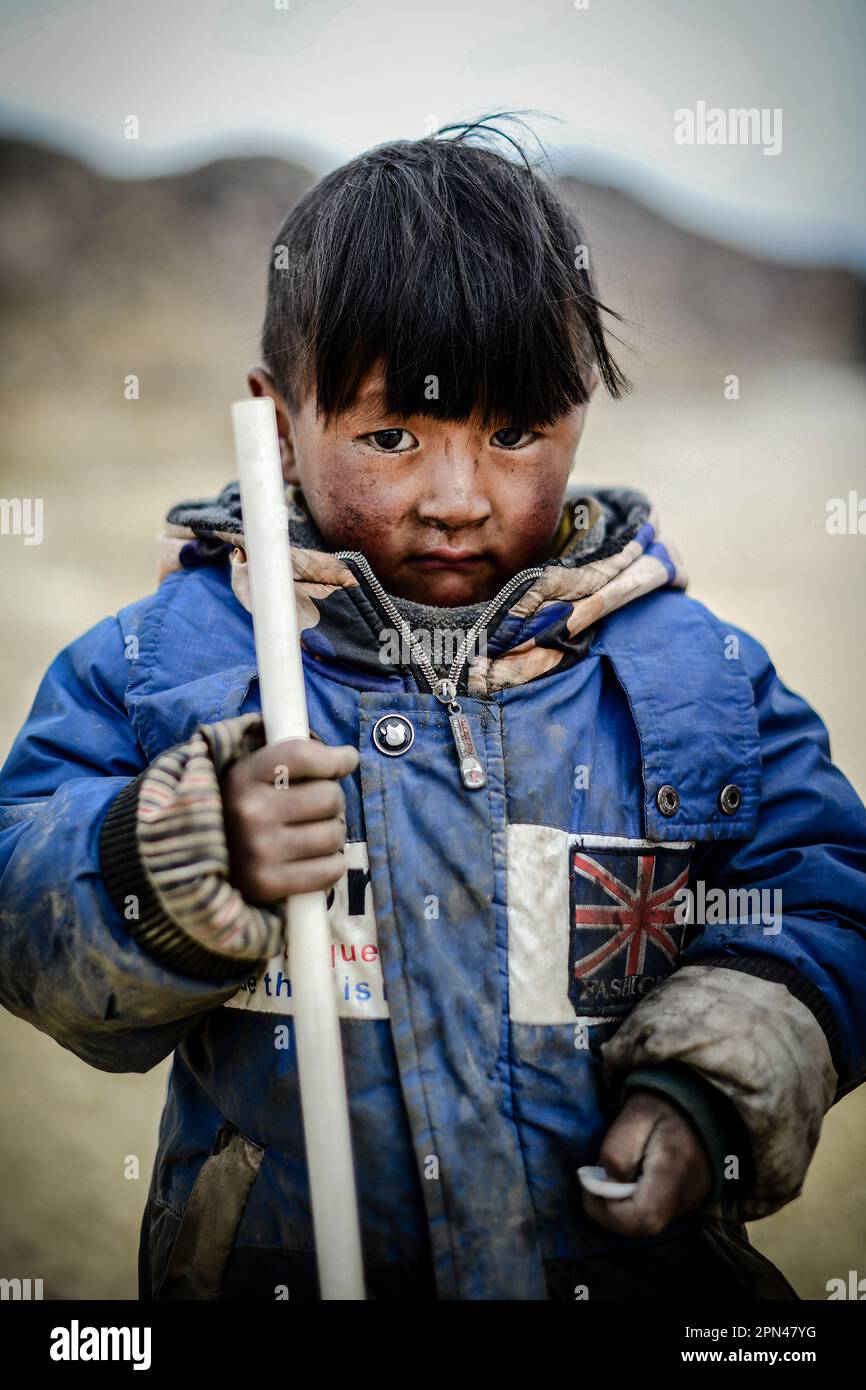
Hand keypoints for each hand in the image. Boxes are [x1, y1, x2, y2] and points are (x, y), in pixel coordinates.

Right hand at [220, 737, 358, 903]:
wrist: (196, 863)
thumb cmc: (240, 810)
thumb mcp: (252, 773)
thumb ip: (294, 757)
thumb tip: (349, 757)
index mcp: (243, 776)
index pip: (303, 755)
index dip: (334, 758)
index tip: (344, 761)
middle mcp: (250, 811)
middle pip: (330, 796)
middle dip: (332, 801)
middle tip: (315, 809)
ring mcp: (258, 851)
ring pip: (335, 834)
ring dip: (332, 833)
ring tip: (310, 834)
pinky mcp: (267, 884)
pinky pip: (330, 870)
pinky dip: (331, 865)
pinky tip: (312, 859)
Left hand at [581, 1089, 711, 1236]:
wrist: (701, 1105)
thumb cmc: (664, 1107)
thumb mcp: (634, 1115)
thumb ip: (617, 1150)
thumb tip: (605, 1185)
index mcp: (675, 1170)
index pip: (645, 1215)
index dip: (610, 1212)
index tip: (590, 1186)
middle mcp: (688, 1195)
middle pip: (644, 1225)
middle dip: (609, 1210)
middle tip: (595, 1181)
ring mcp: (690, 1203)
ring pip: (648, 1222)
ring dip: (620, 1206)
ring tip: (614, 1174)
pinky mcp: (687, 1203)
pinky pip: (656, 1213)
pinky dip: (634, 1202)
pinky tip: (630, 1178)